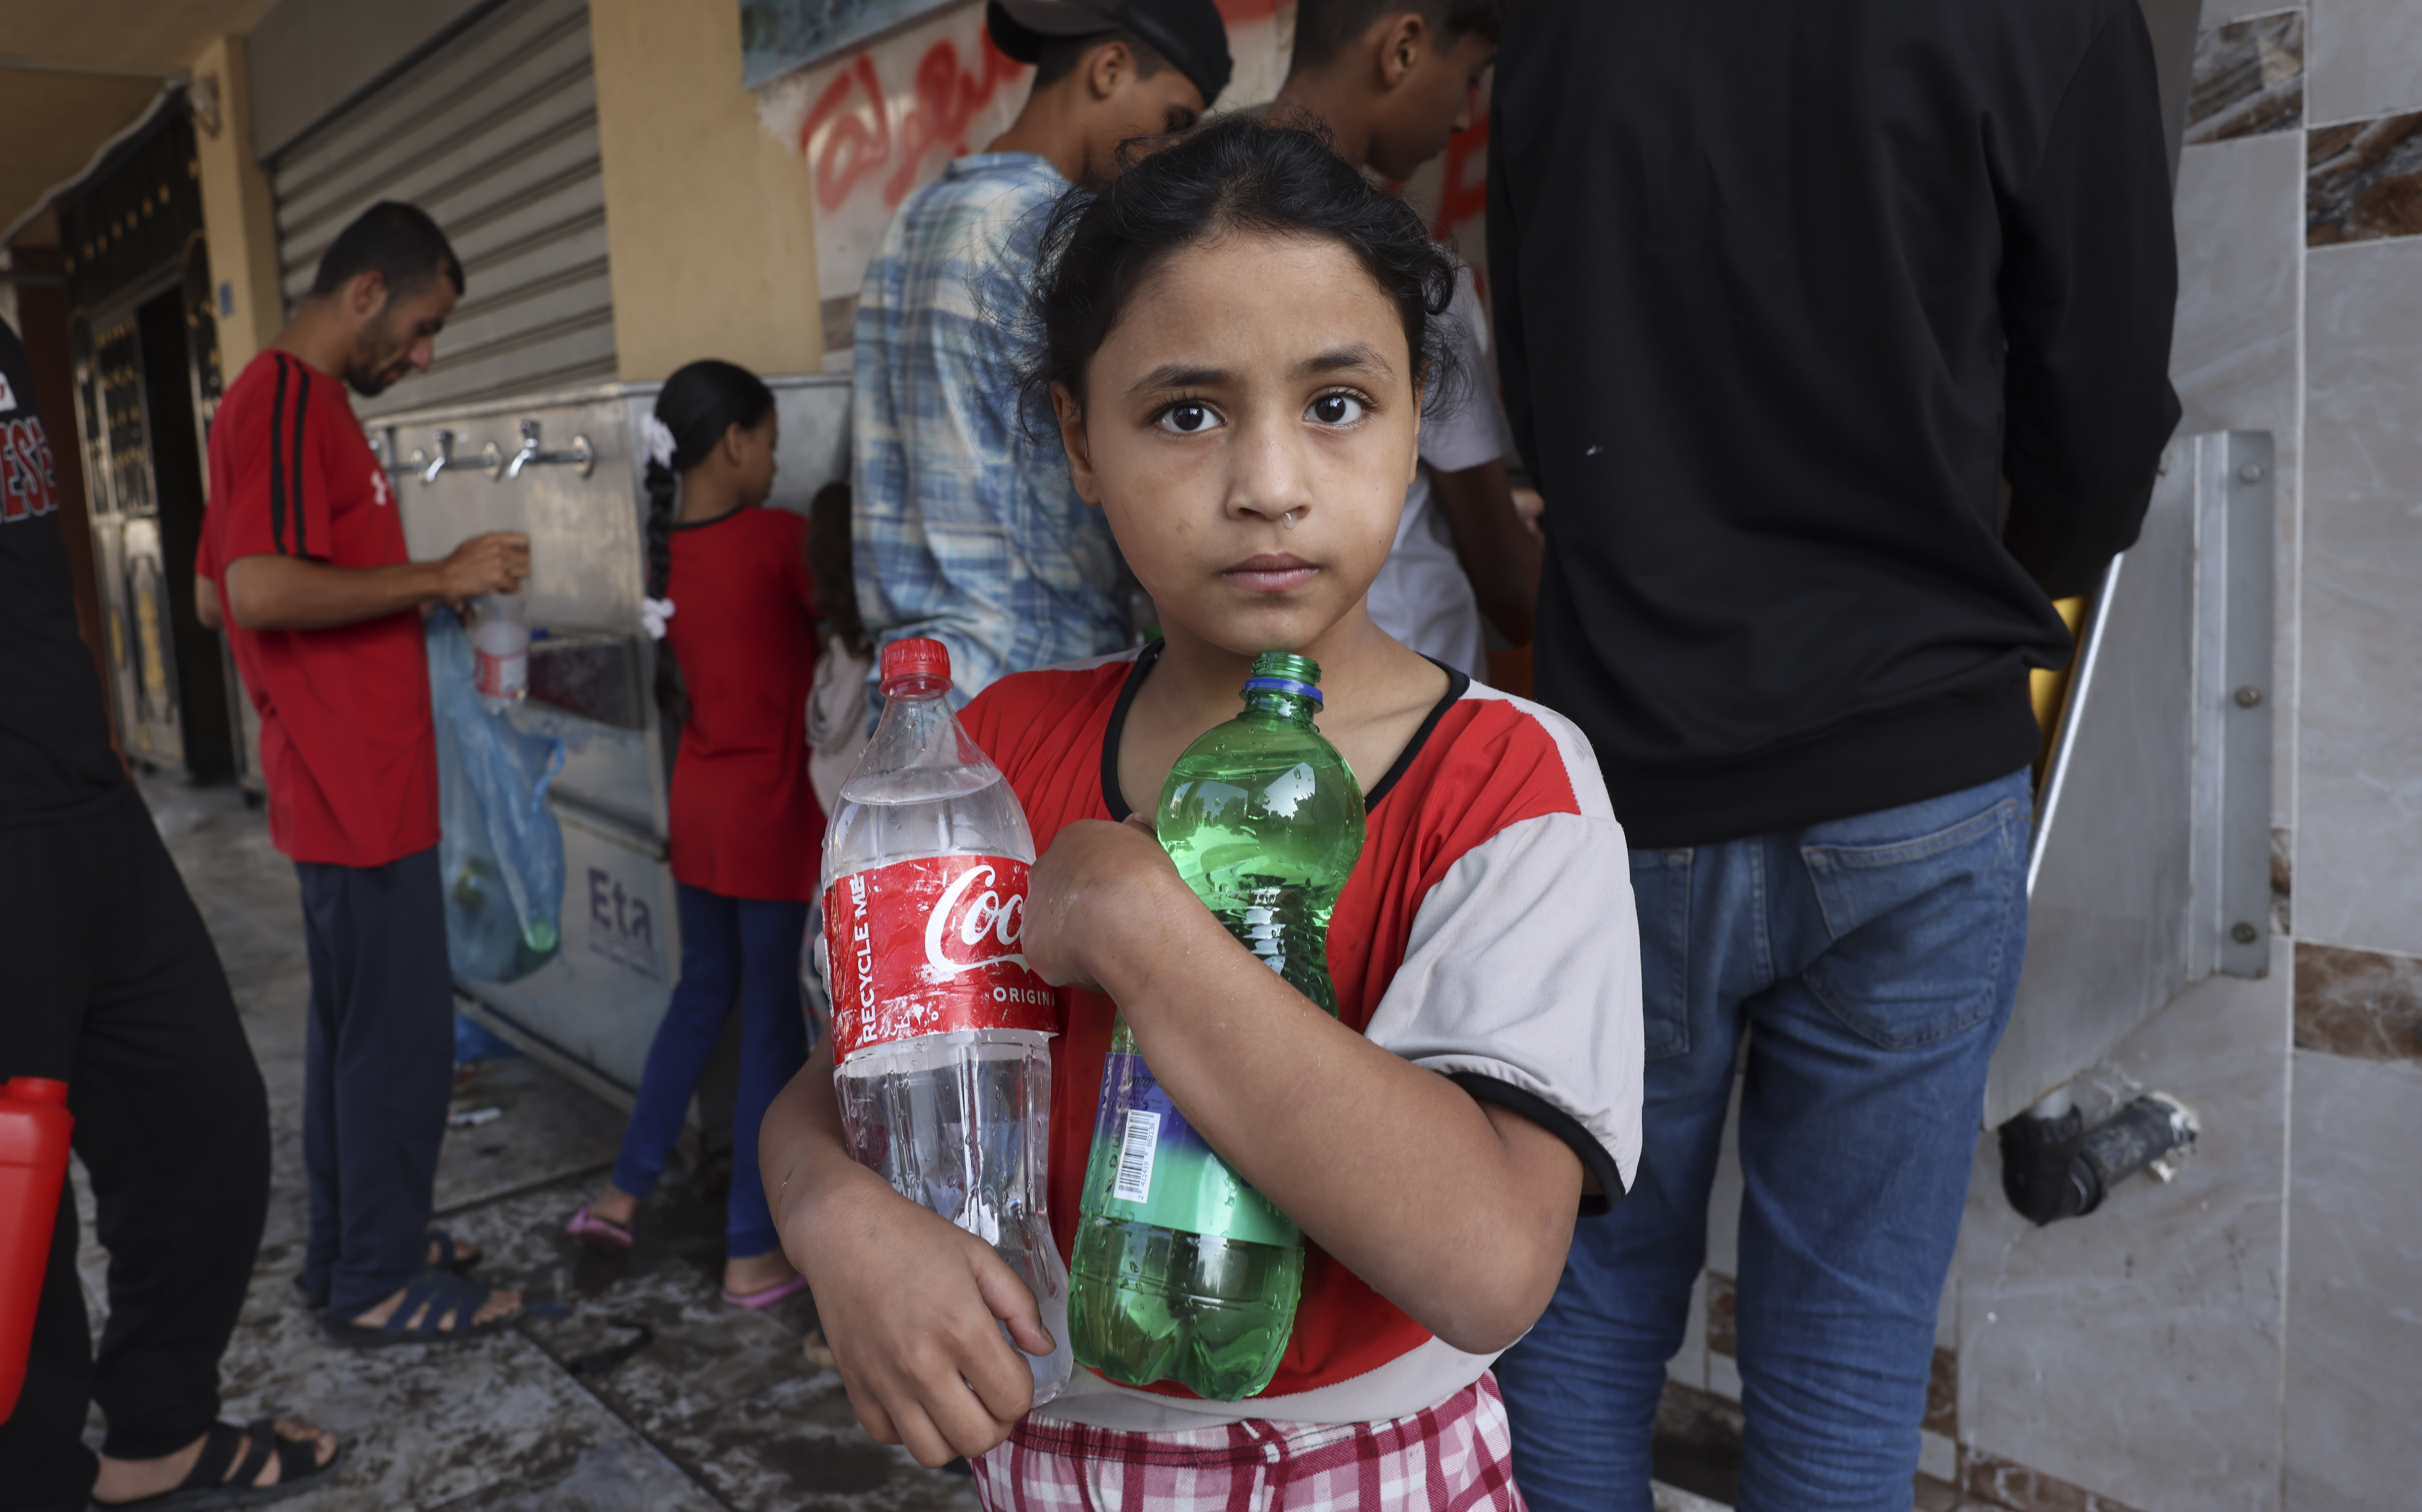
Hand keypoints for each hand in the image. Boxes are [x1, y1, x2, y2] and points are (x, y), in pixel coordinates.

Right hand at [437, 532, 530, 605]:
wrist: (444, 577)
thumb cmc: (458, 562)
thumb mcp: (475, 544)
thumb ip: (494, 544)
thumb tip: (510, 547)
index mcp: (494, 538)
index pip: (524, 540)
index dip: (528, 550)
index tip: (526, 557)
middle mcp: (499, 548)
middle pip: (527, 557)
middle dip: (524, 566)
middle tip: (515, 573)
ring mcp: (499, 563)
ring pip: (525, 571)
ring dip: (518, 578)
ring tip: (507, 580)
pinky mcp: (498, 578)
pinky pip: (516, 586)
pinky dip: (510, 589)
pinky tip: (501, 588)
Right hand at [783, 1168, 1052, 1466]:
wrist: (843, 1232)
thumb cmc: (914, 1239)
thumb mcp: (979, 1257)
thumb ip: (1019, 1305)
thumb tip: (1043, 1347)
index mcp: (961, 1329)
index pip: (1012, 1399)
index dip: (1023, 1389)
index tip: (1013, 1367)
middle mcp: (923, 1366)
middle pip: (978, 1439)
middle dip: (997, 1422)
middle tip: (992, 1394)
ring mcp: (885, 1382)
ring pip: (933, 1454)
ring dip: (955, 1436)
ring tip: (959, 1403)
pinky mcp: (856, 1387)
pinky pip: (888, 1437)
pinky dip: (909, 1429)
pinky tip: (920, 1398)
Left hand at [1022, 814, 1179, 988]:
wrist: (1126, 916)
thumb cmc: (1140, 875)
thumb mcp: (1146, 844)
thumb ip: (1135, 834)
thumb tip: (1135, 821)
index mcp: (1071, 840)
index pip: (1079, 859)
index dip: (1098, 878)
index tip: (1115, 892)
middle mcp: (1044, 870)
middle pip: (1058, 890)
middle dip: (1078, 906)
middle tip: (1108, 921)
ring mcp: (1033, 910)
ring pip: (1052, 927)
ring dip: (1072, 938)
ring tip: (1105, 949)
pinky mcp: (1033, 947)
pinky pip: (1054, 960)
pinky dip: (1072, 967)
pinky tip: (1097, 967)